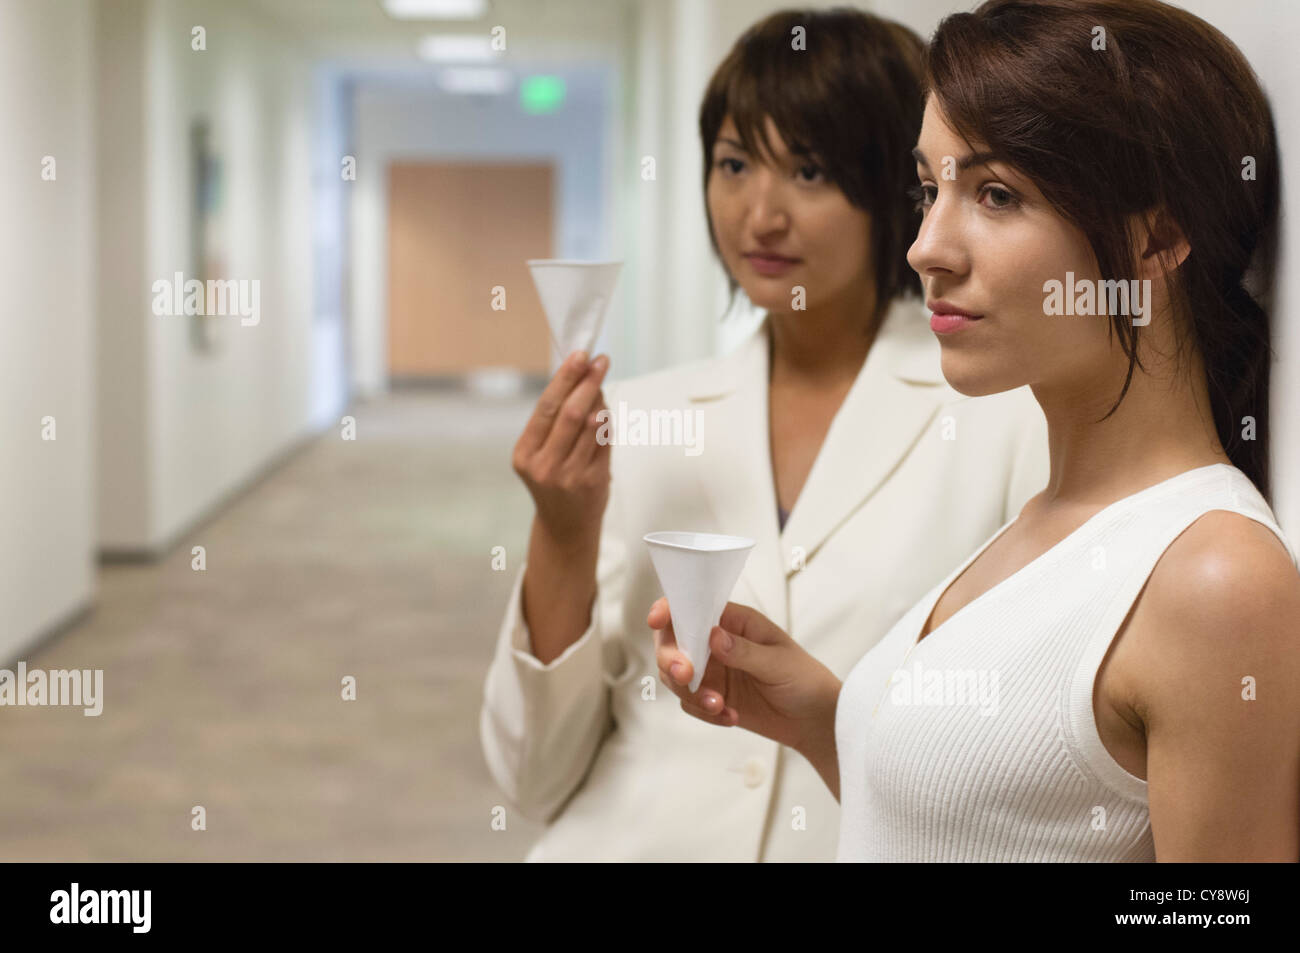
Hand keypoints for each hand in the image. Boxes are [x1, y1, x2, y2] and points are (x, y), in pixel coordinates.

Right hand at [511, 350, 610, 547]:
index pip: (547, 407)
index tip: (580, 355)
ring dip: (600, 399)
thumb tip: (582, 377)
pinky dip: (607, 422)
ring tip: (600, 382)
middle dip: (587, 381)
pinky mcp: (593, 482)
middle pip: (570, 413)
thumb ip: (557, 421)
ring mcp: (570, 476)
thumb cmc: (554, 481)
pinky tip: (605, 410)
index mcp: (524, 454)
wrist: (565, 527)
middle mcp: (544, 466)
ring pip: (592, 425)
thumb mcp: (542, 454)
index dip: (565, 378)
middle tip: (600, 360)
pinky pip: (605, 442)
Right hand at [648, 598, 841, 757]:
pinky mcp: (712, 697)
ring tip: (719, 706)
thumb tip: (712, 635)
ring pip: (676, 676)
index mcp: (733, 621)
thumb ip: (744, 651)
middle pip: (673, 643)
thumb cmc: (805, 679)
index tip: (656, 621)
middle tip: (686, 676)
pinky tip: (731, 717)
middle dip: (672, 659)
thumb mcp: (778, 662)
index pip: (692, 607)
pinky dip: (704, 712)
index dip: (669, 610)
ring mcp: (712, 671)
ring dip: (690, 693)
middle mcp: (716, 643)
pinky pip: (691, 704)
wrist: (815, 721)